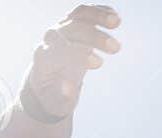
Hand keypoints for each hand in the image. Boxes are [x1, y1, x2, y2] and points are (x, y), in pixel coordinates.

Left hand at [24, 5, 121, 119]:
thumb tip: (68, 91)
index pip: (60, 50)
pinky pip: (83, 12)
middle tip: (116, 48)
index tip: (99, 64)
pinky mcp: (71, 23)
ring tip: (117, 21)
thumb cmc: (53, 94)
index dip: (79, 54)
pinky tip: (113, 15)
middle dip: (94, 37)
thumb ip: (62, 96)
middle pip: (71, 30)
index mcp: (44, 59)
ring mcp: (61, 29)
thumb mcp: (56, 102)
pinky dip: (98, 11)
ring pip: (77, 15)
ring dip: (97, 16)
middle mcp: (50, 40)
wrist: (46, 81)